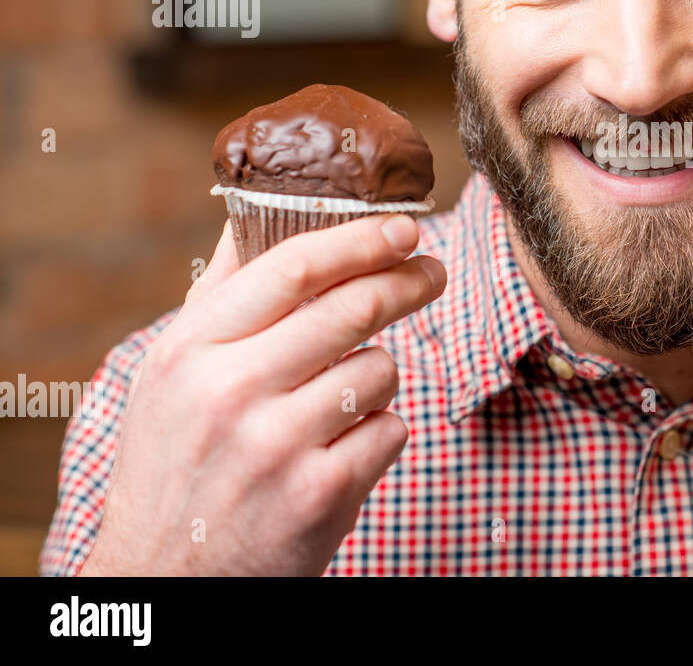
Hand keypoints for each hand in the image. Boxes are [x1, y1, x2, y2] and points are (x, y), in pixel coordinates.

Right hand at [79, 214, 445, 575]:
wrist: (166, 578)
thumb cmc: (176, 461)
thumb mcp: (171, 372)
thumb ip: (219, 293)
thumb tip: (255, 209)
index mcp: (192, 350)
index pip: (294, 266)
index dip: (360, 239)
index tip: (403, 227)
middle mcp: (230, 392)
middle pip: (353, 308)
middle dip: (407, 281)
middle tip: (430, 272)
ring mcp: (277, 446)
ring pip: (380, 371)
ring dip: (376, 378)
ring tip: (340, 403)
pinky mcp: (320, 495)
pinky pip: (391, 430)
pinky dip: (378, 435)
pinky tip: (339, 452)